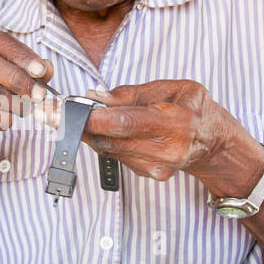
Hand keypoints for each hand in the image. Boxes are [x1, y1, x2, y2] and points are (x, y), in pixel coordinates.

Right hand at [0, 31, 53, 162]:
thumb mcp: (6, 78)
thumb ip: (27, 70)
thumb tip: (46, 69)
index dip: (21, 54)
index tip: (40, 70)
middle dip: (18, 78)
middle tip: (38, 94)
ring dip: (14, 102)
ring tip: (24, 109)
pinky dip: (4, 119)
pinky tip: (6, 120)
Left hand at [81, 80, 263, 194]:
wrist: (214, 144)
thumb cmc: (196, 109)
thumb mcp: (174, 88)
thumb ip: (134, 93)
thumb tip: (97, 97)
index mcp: (175, 123)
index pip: (123, 123)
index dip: (91, 118)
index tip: (65, 109)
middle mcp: (165, 151)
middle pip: (109, 140)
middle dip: (77, 125)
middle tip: (49, 110)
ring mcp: (156, 167)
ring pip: (107, 149)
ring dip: (85, 132)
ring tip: (67, 115)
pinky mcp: (148, 175)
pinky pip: (115, 155)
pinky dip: (102, 140)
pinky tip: (96, 128)